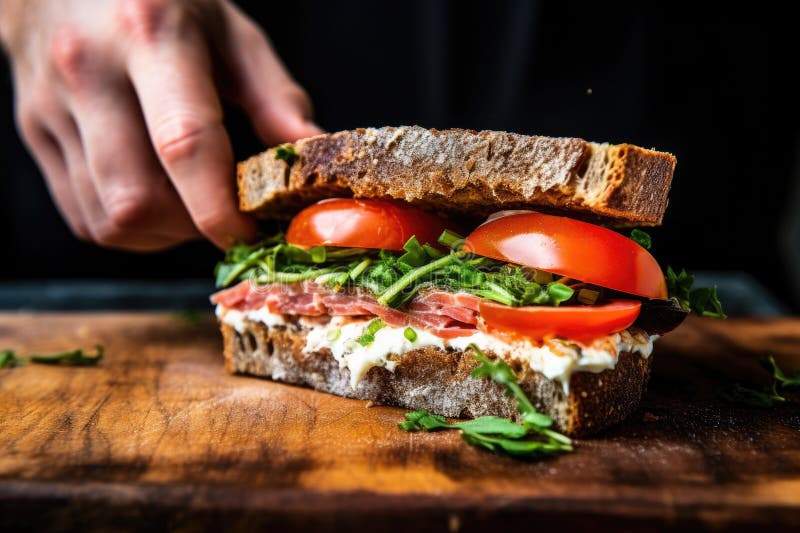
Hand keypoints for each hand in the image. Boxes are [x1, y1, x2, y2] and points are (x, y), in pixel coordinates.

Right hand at [0, 0, 320, 249]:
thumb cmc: (160, 2)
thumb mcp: (229, 32)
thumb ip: (275, 97)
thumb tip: (315, 158)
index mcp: (150, 34)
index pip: (184, 143)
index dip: (221, 208)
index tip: (252, 234)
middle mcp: (88, 71)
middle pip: (138, 200)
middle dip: (193, 227)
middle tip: (223, 212)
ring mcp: (50, 107)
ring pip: (110, 220)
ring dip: (163, 233)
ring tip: (189, 200)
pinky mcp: (33, 136)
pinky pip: (85, 218)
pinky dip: (130, 228)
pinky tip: (154, 197)